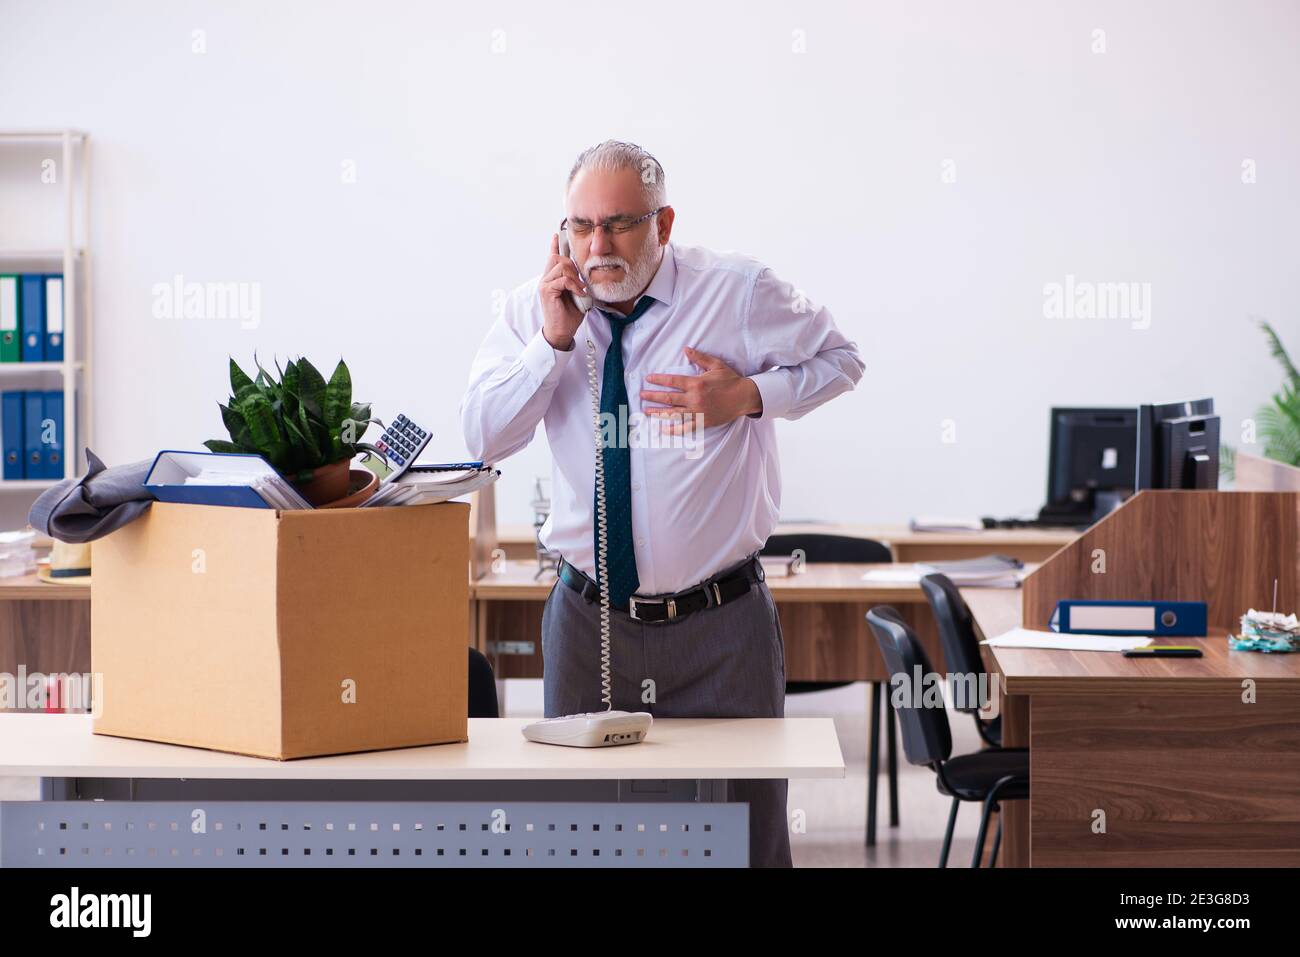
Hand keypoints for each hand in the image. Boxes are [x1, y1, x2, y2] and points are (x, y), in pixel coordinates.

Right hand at [539, 233, 589, 350]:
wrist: (562, 331)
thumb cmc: (570, 315)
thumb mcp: (578, 294)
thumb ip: (577, 282)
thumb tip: (584, 274)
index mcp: (552, 278)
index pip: (552, 258)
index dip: (554, 246)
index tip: (556, 235)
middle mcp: (546, 279)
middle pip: (558, 258)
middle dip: (572, 265)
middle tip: (580, 281)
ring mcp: (544, 284)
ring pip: (561, 267)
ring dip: (575, 277)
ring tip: (580, 290)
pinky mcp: (546, 290)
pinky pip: (563, 279)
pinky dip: (574, 285)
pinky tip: (579, 293)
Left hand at [641, 347, 762, 432]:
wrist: (744, 397)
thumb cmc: (730, 380)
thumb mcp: (716, 365)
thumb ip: (700, 358)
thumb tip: (686, 349)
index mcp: (696, 383)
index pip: (672, 380)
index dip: (658, 380)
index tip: (648, 379)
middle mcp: (694, 398)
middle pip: (669, 397)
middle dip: (653, 396)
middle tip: (641, 395)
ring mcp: (698, 411)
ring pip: (673, 413)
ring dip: (658, 412)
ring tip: (645, 410)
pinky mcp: (702, 422)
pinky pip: (685, 428)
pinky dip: (673, 430)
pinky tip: (662, 430)